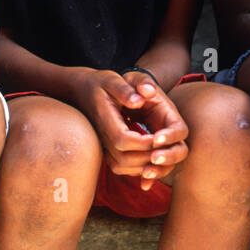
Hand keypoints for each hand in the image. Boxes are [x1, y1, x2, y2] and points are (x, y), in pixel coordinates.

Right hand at [69, 69, 187, 190]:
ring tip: (161, 154)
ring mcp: (104, 145)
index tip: (158, 136)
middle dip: (147, 156)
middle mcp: (104, 136)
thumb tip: (139, 100)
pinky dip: (137, 169)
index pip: (123, 140)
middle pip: (124, 158)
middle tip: (165, 147)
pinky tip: (151, 160)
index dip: (143, 142)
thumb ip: (125, 89)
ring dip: (143, 166)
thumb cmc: (102, 84)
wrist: (83, 91)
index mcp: (106, 119)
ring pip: (122, 167)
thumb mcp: (113, 80)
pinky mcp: (108, 150)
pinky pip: (121, 168)